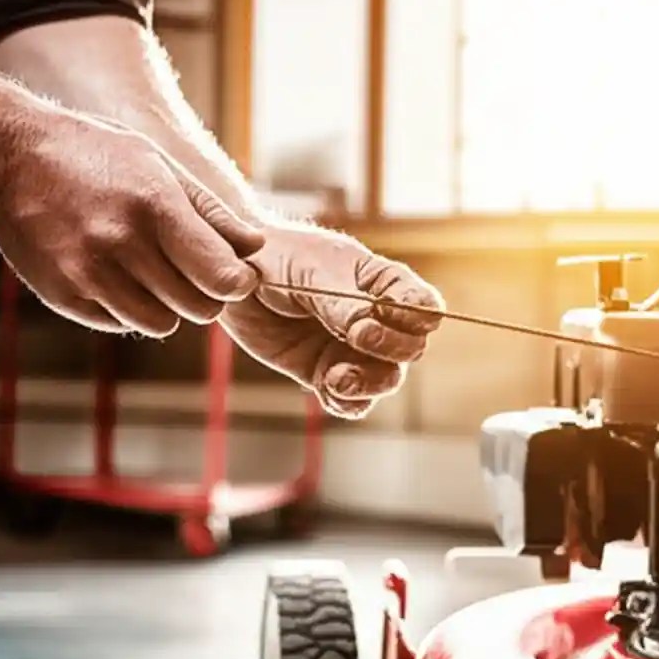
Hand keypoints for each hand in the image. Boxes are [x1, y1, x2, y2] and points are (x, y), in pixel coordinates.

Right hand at [0, 114, 264, 336]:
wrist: (9, 160)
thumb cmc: (97, 157)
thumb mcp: (158, 167)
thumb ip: (211, 213)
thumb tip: (255, 249)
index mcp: (154, 207)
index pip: (221, 277)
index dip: (238, 283)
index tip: (237, 275)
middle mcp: (120, 245)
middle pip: (198, 308)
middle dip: (205, 294)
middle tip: (192, 270)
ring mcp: (87, 275)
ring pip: (161, 324)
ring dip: (166, 306)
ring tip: (150, 270)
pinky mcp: (63, 297)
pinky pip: (119, 324)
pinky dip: (126, 308)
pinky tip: (113, 273)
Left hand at [221, 223, 443, 418]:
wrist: (233, 279)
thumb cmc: (278, 257)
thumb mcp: (312, 272)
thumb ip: (343, 303)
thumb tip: (368, 330)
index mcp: (383, 284)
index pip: (425, 307)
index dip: (417, 319)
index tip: (385, 314)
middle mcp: (376, 320)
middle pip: (411, 349)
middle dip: (390, 349)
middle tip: (357, 337)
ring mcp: (352, 350)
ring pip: (385, 380)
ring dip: (368, 384)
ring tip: (337, 378)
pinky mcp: (325, 372)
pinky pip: (351, 401)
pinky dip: (345, 402)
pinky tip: (326, 389)